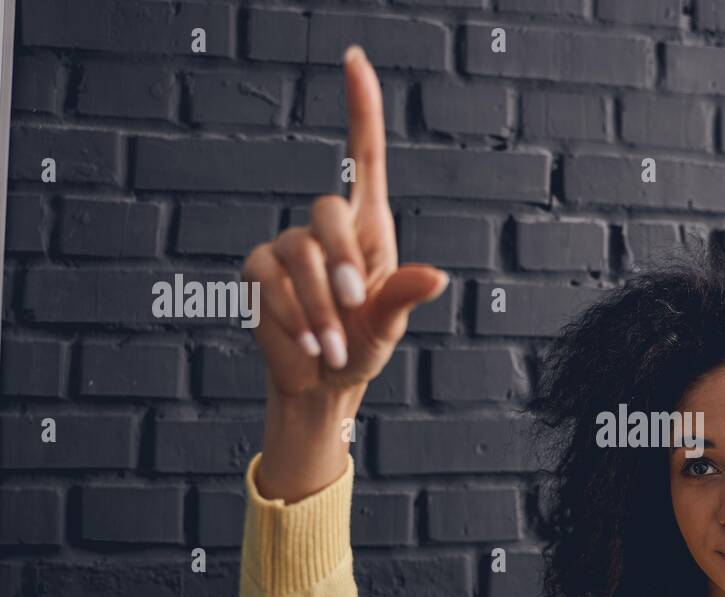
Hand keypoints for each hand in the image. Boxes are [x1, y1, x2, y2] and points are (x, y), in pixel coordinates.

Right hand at [241, 45, 447, 399]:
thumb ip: (405, 297)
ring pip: (296, 255)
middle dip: (340, 262)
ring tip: (332, 347)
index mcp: (367, 227)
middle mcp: (324, 228)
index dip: (360, 108)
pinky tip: (306, 344)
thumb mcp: (389, 325)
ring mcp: (286, 247)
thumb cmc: (364, 345)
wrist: (322, 380)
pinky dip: (291, 318)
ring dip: (318, 309)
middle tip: (353, 304)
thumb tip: (437, 278)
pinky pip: (269, 283)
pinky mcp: (257, 272)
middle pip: (326, 212)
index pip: (362, 156)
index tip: (354, 59)